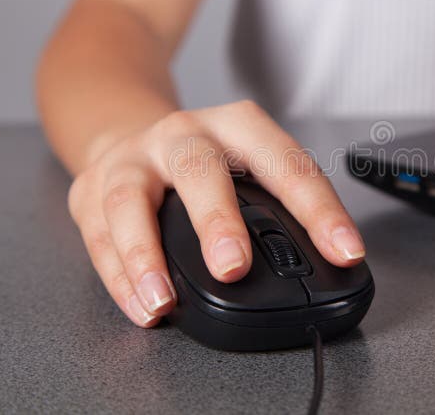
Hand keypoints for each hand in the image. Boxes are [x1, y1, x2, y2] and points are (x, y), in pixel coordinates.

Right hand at [67, 100, 365, 326]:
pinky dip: (118, 276)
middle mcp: (184, 135)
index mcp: (238, 127)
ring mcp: (133, 158)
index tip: (344, 251)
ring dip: (146, 255)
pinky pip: (98, 234)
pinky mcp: (90, 188)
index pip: (286, 164)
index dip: (319, 210)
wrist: (126, 130)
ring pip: (131, 200)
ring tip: (163, 301)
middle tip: (233, 268)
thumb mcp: (247, 163)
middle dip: (216, 220)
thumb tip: (325, 263)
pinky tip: (142, 306)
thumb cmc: (203, 161)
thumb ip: (278, 207)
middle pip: (199, 169)